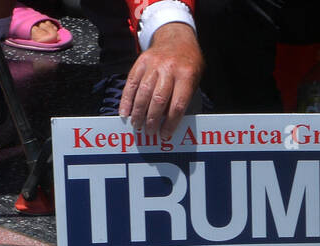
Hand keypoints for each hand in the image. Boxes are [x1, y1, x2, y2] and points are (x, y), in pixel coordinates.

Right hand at [121, 22, 204, 136]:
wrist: (176, 38)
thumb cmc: (188, 64)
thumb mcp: (195, 80)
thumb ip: (185, 98)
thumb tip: (170, 122)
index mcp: (186, 75)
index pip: (177, 105)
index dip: (170, 123)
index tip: (165, 134)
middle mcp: (169, 69)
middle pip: (158, 100)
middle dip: (152, 119)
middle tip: (149, 132)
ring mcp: (153, 64)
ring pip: (143, 92)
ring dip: (138, 112)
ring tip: (137, 125)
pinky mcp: (141, 62)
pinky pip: (132, 82)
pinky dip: (126, 99)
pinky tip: (124, 112)